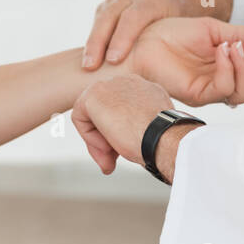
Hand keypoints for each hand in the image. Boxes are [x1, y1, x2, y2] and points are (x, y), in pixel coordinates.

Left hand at [72, 73, 200, 177]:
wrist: (163, 138)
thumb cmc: (163, 139)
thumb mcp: (151, 128)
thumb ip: (135, 126)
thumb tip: (118, 138)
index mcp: (143, 87)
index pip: (120, 108)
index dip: (119, 133)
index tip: (123, 152)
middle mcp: (126, 81)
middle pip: (104, 110)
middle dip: (104, 139)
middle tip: (111, 162)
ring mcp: (109, 85)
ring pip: (91, 115)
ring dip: (97, 141)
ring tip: (110, 160)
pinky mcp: (93, 94)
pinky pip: (79, 118)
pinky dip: (89, 138)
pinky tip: (107, 147)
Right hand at [83, 0, 190, 68]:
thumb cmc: (177, 21)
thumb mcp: (178, 27)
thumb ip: (170, 42)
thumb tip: (164, 70)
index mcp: (151, 0)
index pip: (133, 18)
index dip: (122, 38)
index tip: (113, 61)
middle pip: (110, 17)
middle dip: (98, 42)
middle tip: (90, 66)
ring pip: (100, 19)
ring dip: (91, 43)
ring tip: (86, 66)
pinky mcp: (106, 5)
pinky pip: (97, 22)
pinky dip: (93, 39)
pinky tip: (89, 58)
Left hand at [126, 16, 243, 106]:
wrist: (144, 39)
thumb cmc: (174, 33)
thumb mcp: (212, 29)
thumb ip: (239, 35)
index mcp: (227, 68)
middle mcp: (221, 83)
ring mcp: (210, 90)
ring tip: (234, 46)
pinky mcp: (197, 94)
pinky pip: (223, 89)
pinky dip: (228, 69)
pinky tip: (221, 50)